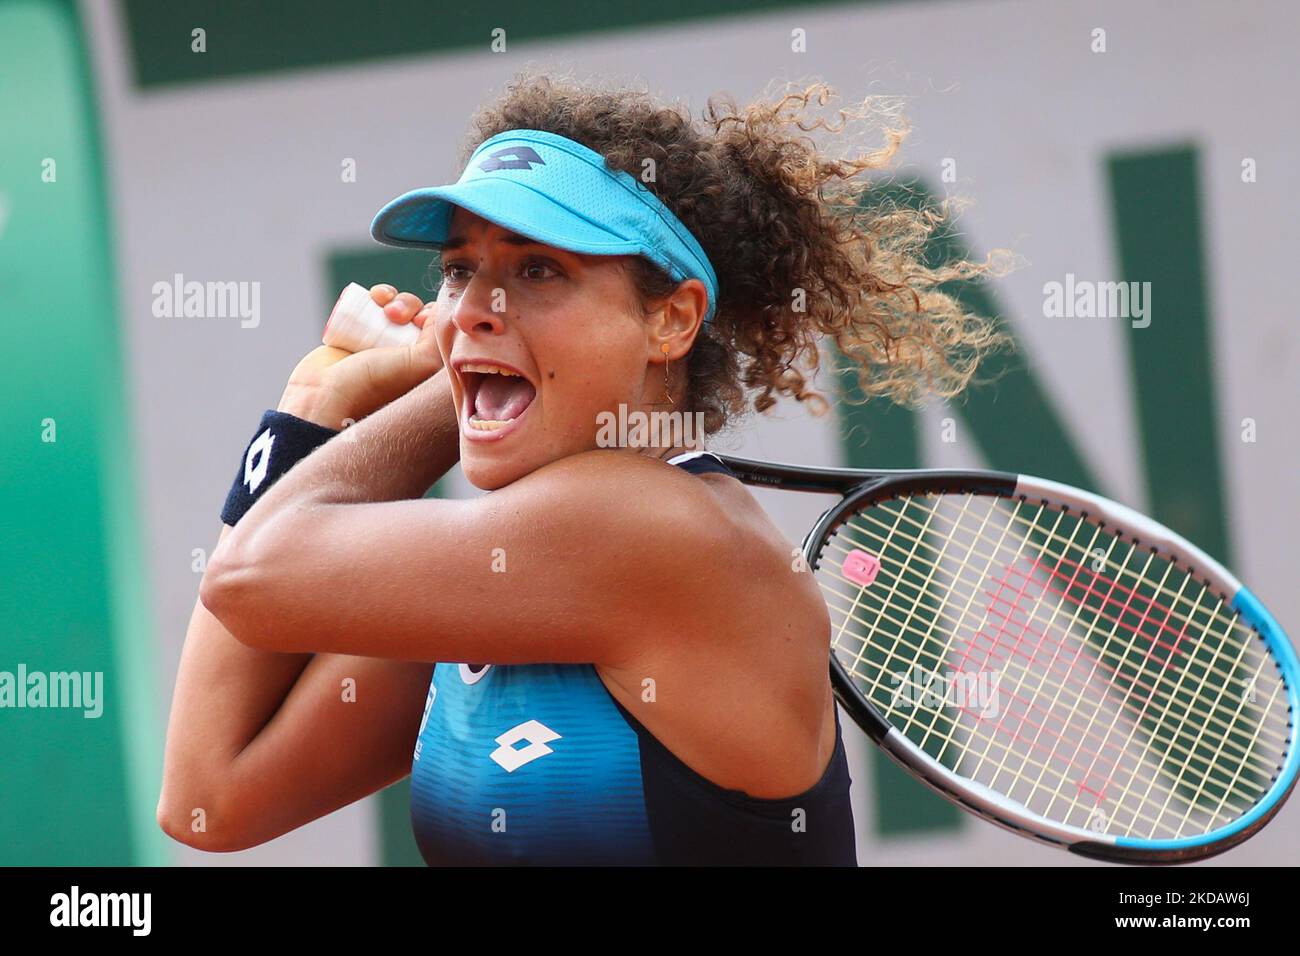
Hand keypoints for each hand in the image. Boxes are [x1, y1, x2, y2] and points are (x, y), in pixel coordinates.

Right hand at [278, 285, 441, 426]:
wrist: (326, 394)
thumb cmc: (376, 384)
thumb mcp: (422, 363)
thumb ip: (438, 337)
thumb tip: (441, 311)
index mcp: (424, 366)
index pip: (438, 330)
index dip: (432, 316)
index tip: (420, 320)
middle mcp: (405, 354)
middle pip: (417, 313)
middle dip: (409, 305)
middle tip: (396, 316)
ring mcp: (381, 343)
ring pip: (396, 306)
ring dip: (394, 297)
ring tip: (382, 306)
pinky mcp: (358, 332)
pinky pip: (373, 304)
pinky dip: (378, 294)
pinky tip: (374, 296)